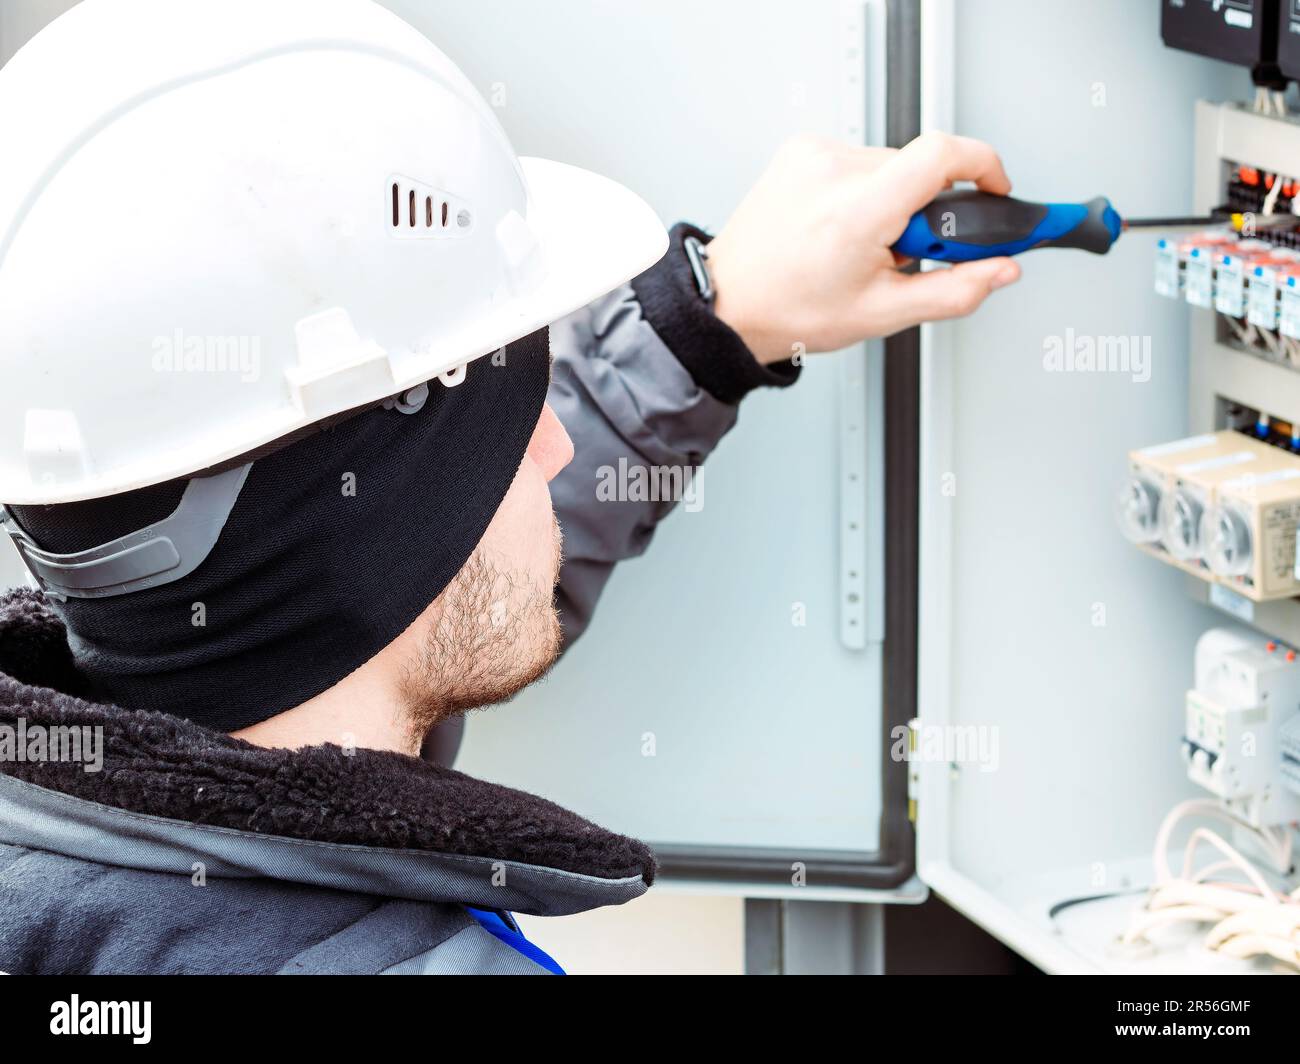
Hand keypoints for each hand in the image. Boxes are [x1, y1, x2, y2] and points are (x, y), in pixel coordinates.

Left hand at [705, 131, 1021, 364]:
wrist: (730, 303)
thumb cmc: (789, 311)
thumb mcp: (882, 313)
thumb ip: (955, 290)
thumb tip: (1000, 269)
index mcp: (857, 210)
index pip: (943, 154)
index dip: (984, 167)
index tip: (997, 189)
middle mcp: (833, 170)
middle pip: (919, 168)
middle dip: (927, 211)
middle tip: (904, 254)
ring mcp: (812, 155)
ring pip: (889, 164)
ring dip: (894, 200)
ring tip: (863, 245)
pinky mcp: (799, 150)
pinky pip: (857, 160)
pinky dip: (863, 189)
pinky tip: (841, 225)